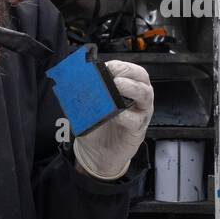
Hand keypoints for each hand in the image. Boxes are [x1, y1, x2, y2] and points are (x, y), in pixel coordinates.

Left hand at [73, 60, 152, 180]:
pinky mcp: (138, 129)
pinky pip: (135, 120)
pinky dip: (125, 115)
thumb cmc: (97, 125)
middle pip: (141, 77)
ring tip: (117, 85)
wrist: (98, 153)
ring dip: (131, 88)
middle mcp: (138, 97)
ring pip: (145, 94)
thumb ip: (84, 93)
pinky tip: (116, 115)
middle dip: (127, 71)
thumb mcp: (87, 106)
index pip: (129, 69)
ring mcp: (140, 113)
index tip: (105, 66)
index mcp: (127, 87)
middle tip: (113, 74)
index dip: (119, 65)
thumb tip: (74, 80)